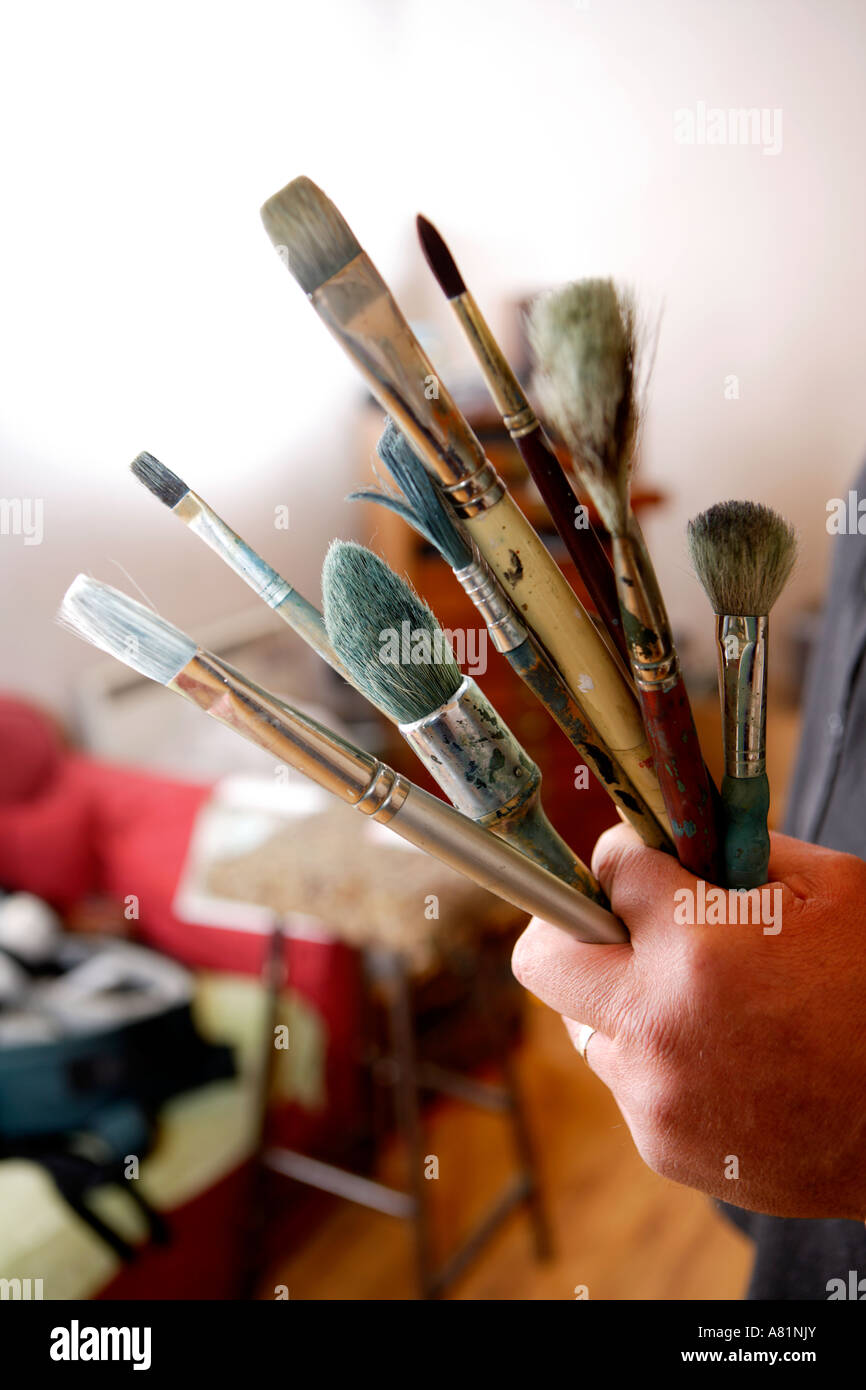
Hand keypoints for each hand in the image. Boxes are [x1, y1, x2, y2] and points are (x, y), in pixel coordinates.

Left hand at [511, 822, 865, 1219]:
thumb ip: (739, 849)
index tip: (647, 866)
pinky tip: (725, 1057)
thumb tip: (678, 833)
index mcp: (695, 949)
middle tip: (618, 925)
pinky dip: (657, 1060)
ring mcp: (653, 1095)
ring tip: (701, 1003)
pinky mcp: (662, 1146)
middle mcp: (655, 1027)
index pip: (609, 869)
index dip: (630, 859)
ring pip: (587, 1024)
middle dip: (575, 927)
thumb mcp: (831, 890)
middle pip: (544, 958)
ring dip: (625, 1001)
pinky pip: (627, 1081)